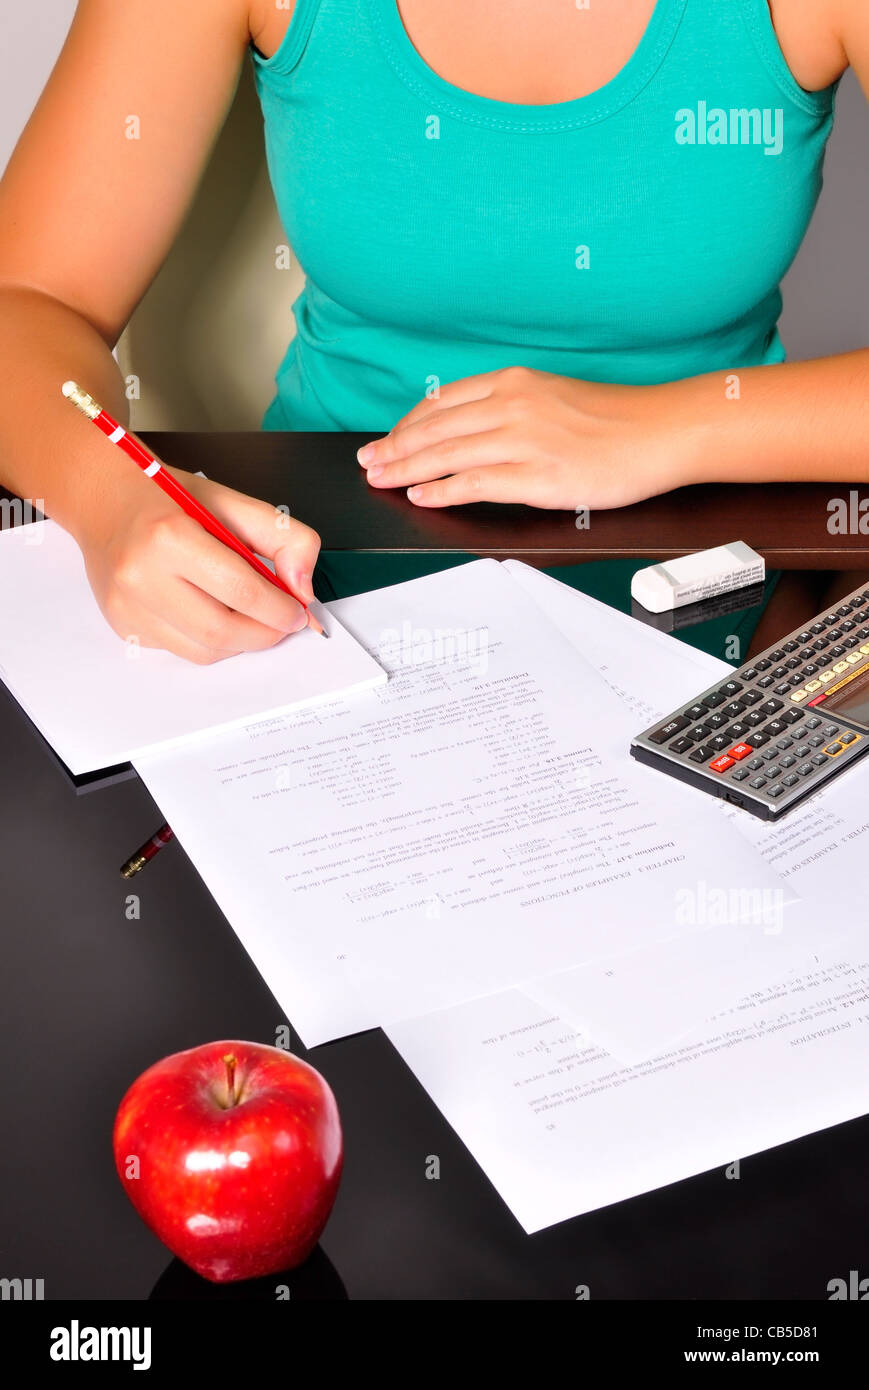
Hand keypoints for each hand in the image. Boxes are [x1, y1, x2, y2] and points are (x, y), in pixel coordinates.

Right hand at [77, 466, 320, 662]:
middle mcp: (140, 575)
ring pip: (204, 651)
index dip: (279, 609)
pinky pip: (182, 650)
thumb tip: (303, 588)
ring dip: (239, 642)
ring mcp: (127, 607)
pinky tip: (210, 612)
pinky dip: (208, 641)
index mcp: (169, 536)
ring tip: (249, 617)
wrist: (105, 501)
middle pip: (222, 631)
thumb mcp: (230, 500)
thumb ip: (282, 537)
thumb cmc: (166, 500)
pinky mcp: (123, 627)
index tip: (298, 612)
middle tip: (282, 623)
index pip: (241, 590)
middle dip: (265, 634)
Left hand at [357, 367, 694, 510]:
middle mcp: (512, 405)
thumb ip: (513, 408)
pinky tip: (421, 497)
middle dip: (393, 447)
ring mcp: (523, 440)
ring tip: (381, 480)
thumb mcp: (554, 397)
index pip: (444, 402)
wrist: (661, 432)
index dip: (408, 422)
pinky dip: (441, 491)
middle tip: (367, 462)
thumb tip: (474, 431)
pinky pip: (474, 484)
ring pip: (446, 455)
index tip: (388, 437)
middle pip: (435, 428)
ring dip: (405, 469)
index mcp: (515, 382)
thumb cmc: (616, 420)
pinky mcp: (537, 476)